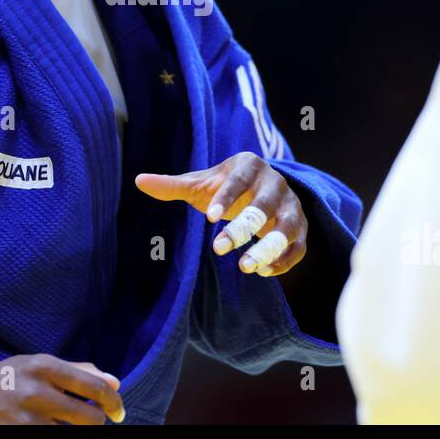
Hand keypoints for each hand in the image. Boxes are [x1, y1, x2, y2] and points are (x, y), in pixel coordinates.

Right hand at [0, 354, 124, 423]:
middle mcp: (36, 390)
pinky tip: (53, 430)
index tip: (118, 411)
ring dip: (78, 433)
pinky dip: (60, 437)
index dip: (113, 401)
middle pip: (89, 417)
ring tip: (69, 425)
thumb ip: (77, 370)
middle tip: (93, 421)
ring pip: (73, 434)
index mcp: (44, 366)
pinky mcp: (19, 435)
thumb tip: (114, 381)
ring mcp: (26, 418)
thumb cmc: (6, 378)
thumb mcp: (37, 364)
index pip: (94, 385)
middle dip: (98, 422)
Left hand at [135, 152, 307, 276]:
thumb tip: (138, 180)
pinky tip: (263, 272)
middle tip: (218, 249)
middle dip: (243, 227)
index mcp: (250, 166)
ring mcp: (291, 205)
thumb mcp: (199, 184)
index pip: (240, 179)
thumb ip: (173, 185)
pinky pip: (298, 246)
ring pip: (287, 226)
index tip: (208, 217)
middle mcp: (275, 183)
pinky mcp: (301, 228)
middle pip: (264, 204)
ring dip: (269, 247)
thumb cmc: (225, 186)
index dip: (226, 197)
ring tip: (245, 267)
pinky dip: (285, 260)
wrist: (260, 189)